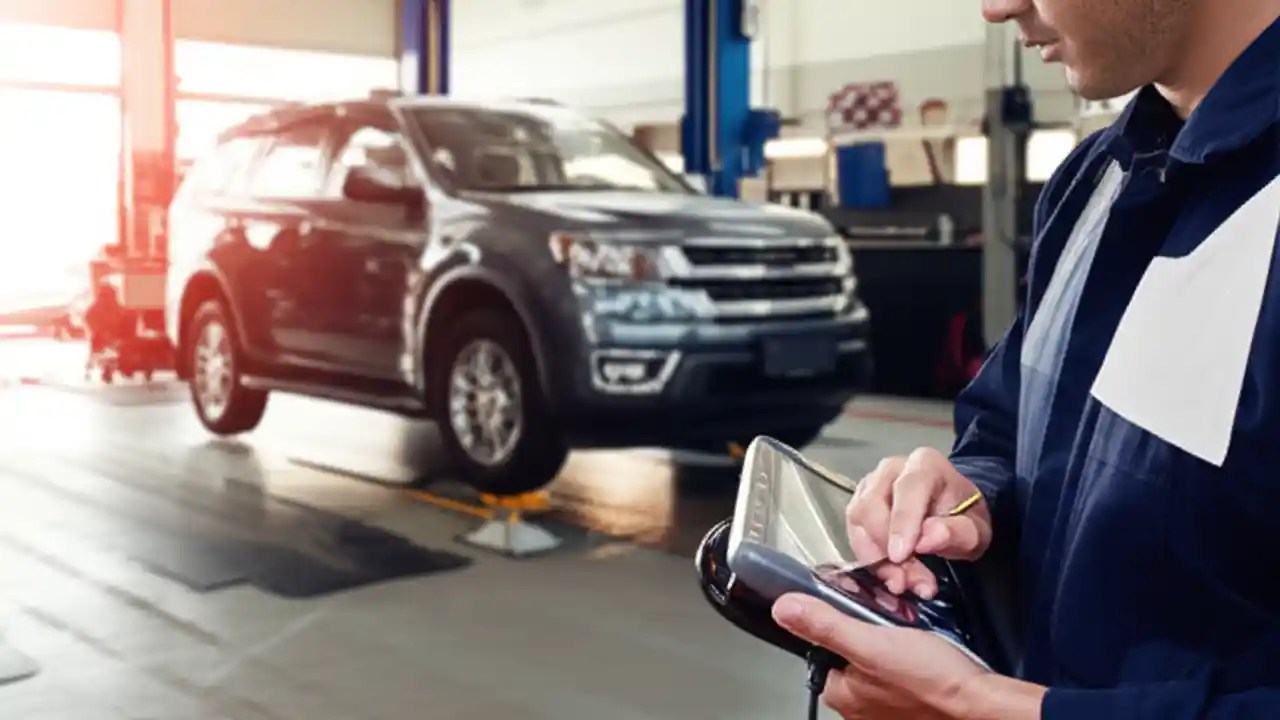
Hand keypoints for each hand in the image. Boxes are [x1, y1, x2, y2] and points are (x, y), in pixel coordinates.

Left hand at [772, 594, 1043, 719]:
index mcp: (843, 693)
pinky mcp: (912, 705)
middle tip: (890, 622)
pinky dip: (908, 659)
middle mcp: (861, 707)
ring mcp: (887, 709)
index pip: (822, 650)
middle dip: (868, 632)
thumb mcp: (871, 642)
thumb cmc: (931, 679)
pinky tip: (921, 651)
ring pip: (876, 661)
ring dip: (889, 643)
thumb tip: (784, 609)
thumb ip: (826, 625)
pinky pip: (901, 673)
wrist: (980, 703)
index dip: (838, 624)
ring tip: (909, 635)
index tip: (856, 611)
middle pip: (850, 654)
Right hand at [846, 448, 992, 598]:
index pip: (907, 489)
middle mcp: (891, 470)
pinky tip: (890, 575)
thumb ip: (957, 532)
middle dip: (885, 549)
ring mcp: (869, 485)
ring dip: (875, 558)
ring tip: (901, 582)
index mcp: (924, 465)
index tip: (900, 556)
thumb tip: (928, 539)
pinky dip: (869, 559)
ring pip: (857, 521)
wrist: (952, 511)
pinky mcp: (858, 504)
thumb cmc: (963, 516)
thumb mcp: (975, 529)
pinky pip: (854, 533)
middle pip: (872, 505)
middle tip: (906, 581)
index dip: (902, 524)